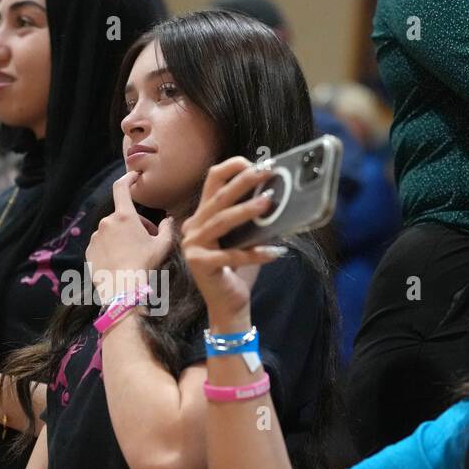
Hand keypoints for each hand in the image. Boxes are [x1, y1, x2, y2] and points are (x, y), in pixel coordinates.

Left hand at [85, 172, 174, 302]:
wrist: (122, 290)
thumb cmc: (144, 265)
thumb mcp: (163, 246)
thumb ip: (167, 229)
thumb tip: (168, 221)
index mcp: (124, 216)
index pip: (122, 188)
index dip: (127, 178)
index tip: (132, 177)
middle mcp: (106, 223)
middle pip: (122, 217)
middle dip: (134, 224)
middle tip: (146, 239)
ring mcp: (95, 238)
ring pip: (111, 232)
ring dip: (122, 238)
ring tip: (133, 255)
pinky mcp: (89, 252)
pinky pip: (102, 245)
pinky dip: (111, 249)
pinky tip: (120, 263)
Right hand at [181, 157, 285, 321]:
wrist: (227, 305)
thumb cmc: (238, 271)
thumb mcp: (244, 239)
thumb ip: (251, 221)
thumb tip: (274, 195)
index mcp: (201, 217)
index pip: (212, 182)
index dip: (232, 168)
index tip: (255, 162)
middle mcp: (193, 228)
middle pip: (218, 198)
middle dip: (243, 182)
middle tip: (266, 172)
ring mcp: (193, 246)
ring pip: (222, 221)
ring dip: (246, 211)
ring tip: (268, 202)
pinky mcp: (199, 264)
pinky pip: (231, 255)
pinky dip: (255, 253)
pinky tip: (275, 252)